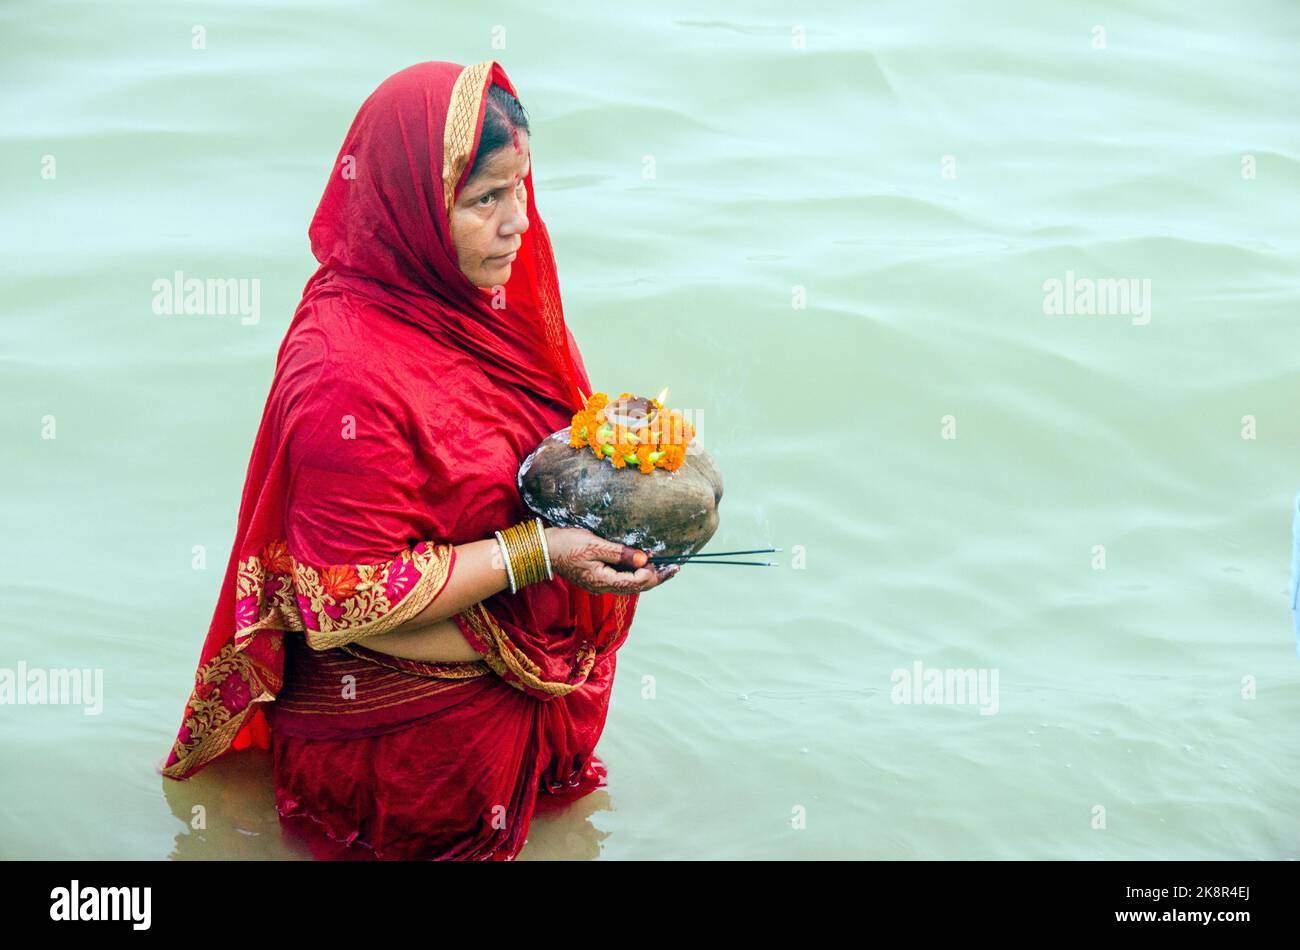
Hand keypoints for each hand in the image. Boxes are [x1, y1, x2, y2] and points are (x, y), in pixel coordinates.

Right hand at [544, 527, 678, 594]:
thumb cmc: (566, 545)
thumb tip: (644, 558)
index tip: (664, 561)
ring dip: (647, 575)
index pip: (636, 583)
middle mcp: (603, 587)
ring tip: (664, 568)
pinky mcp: (596, 577)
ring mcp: (599, 583)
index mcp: (603, 581)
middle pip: (636, 586)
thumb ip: (621, 553)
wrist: (542, 549)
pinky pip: (621, 578)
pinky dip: (635, 572)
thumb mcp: (595, 545)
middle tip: (675, 569)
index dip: (652, 573)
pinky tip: (642, 564)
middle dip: (656, 578)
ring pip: (630, 583)